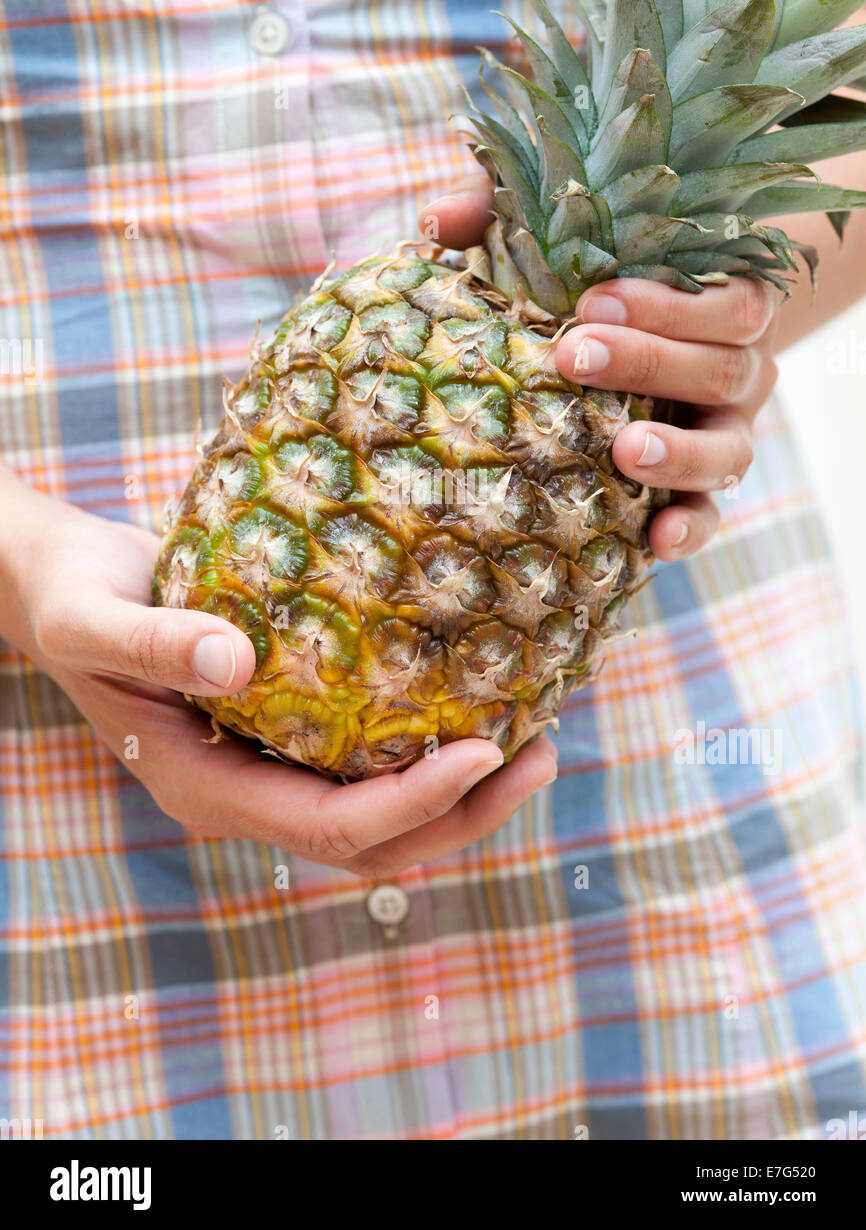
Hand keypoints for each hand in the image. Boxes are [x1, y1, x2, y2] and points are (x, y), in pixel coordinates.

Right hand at [0, 469, 556, 874]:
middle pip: (374, 843)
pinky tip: (478, 701)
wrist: (62, 583)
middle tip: (541, 758)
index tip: (483, 753)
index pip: (328, 827)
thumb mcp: (95, 618)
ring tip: (535, 742)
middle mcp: (247, 791)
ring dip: (461, 792)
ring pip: (381, 813)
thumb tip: (240, 662)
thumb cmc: (71, 596)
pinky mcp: (288, 728)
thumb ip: (155, 643)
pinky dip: (428, 746)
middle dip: (463, 814)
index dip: (412, 803)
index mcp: (206, 787)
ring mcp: (269, 766)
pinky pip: (368, 759)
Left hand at [421, 174, 779, 558]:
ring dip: (679, 452)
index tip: (591, 300)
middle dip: (650, 362)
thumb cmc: (612, 277)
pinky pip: (713, 511)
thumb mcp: (574, 235)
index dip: (667, 303)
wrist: (674, 335)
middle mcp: (742, 366)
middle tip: (574, 357)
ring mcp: (730, 429)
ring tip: (625, 452)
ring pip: (730, 447)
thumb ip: (509, 212)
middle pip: (722, 366)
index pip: (726, 298)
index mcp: (726, 299)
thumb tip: (434, 219)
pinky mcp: (708, 484)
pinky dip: (691, 527)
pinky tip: (656, 541)